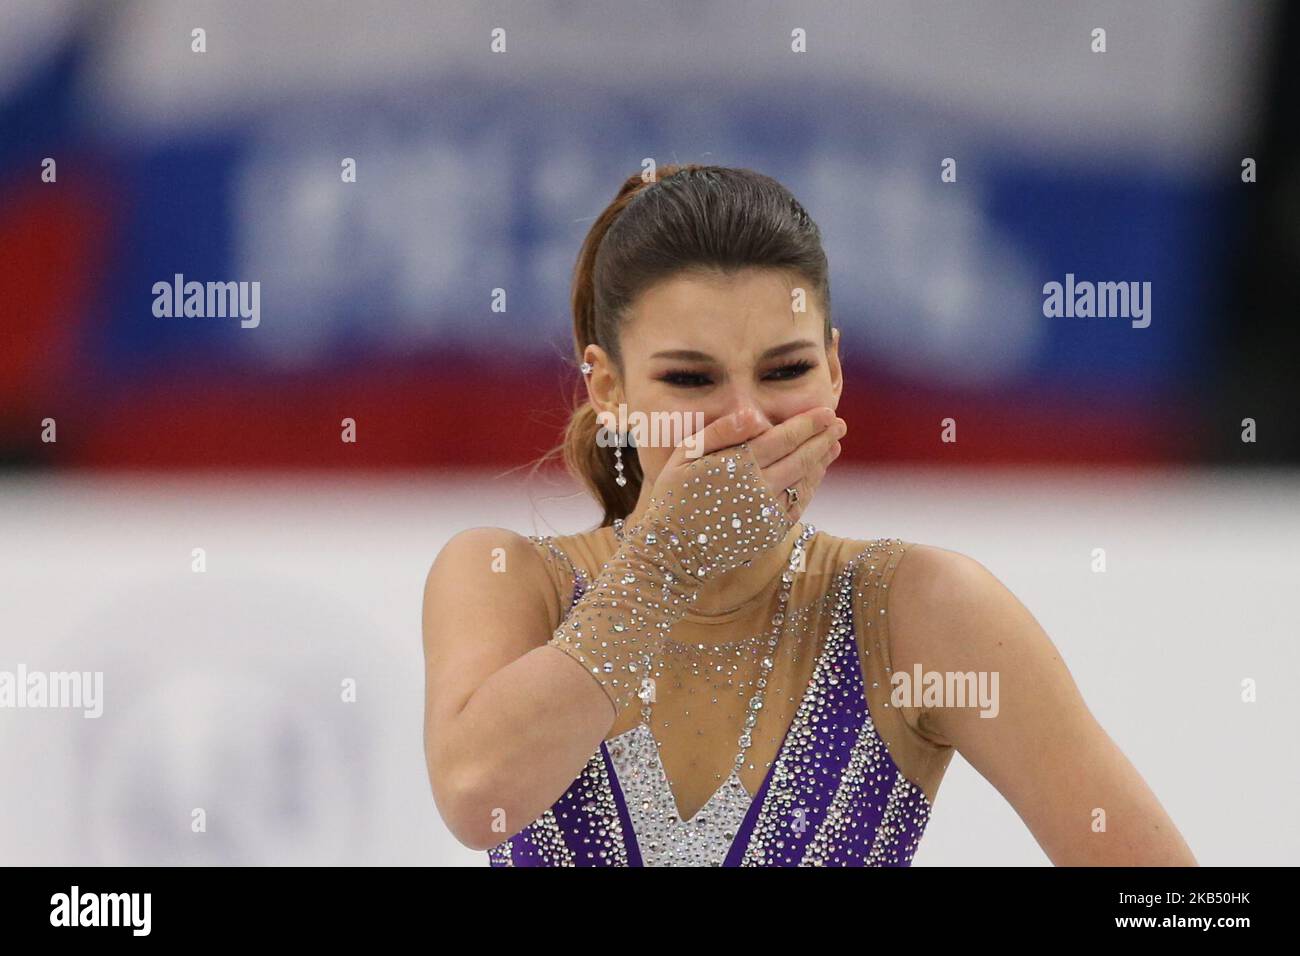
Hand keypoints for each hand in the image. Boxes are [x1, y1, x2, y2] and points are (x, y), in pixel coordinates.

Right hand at [631, 407, 842, 578]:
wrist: (670, 551)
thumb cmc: (673, 496)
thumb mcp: (685, 455)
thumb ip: (721, 431)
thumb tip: (757, 415)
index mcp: (738, 465)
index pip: (783, 437)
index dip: (808, 424)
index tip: (827, 411)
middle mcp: (758, 489)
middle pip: (800, 458)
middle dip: (823, 438)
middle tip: (839, 423)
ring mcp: (766, 514)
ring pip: (803, 482)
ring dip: (821, 462)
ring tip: (834, 445)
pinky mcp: (769, 533)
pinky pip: (797, 505)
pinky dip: (809, 487)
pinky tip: (814, 475)